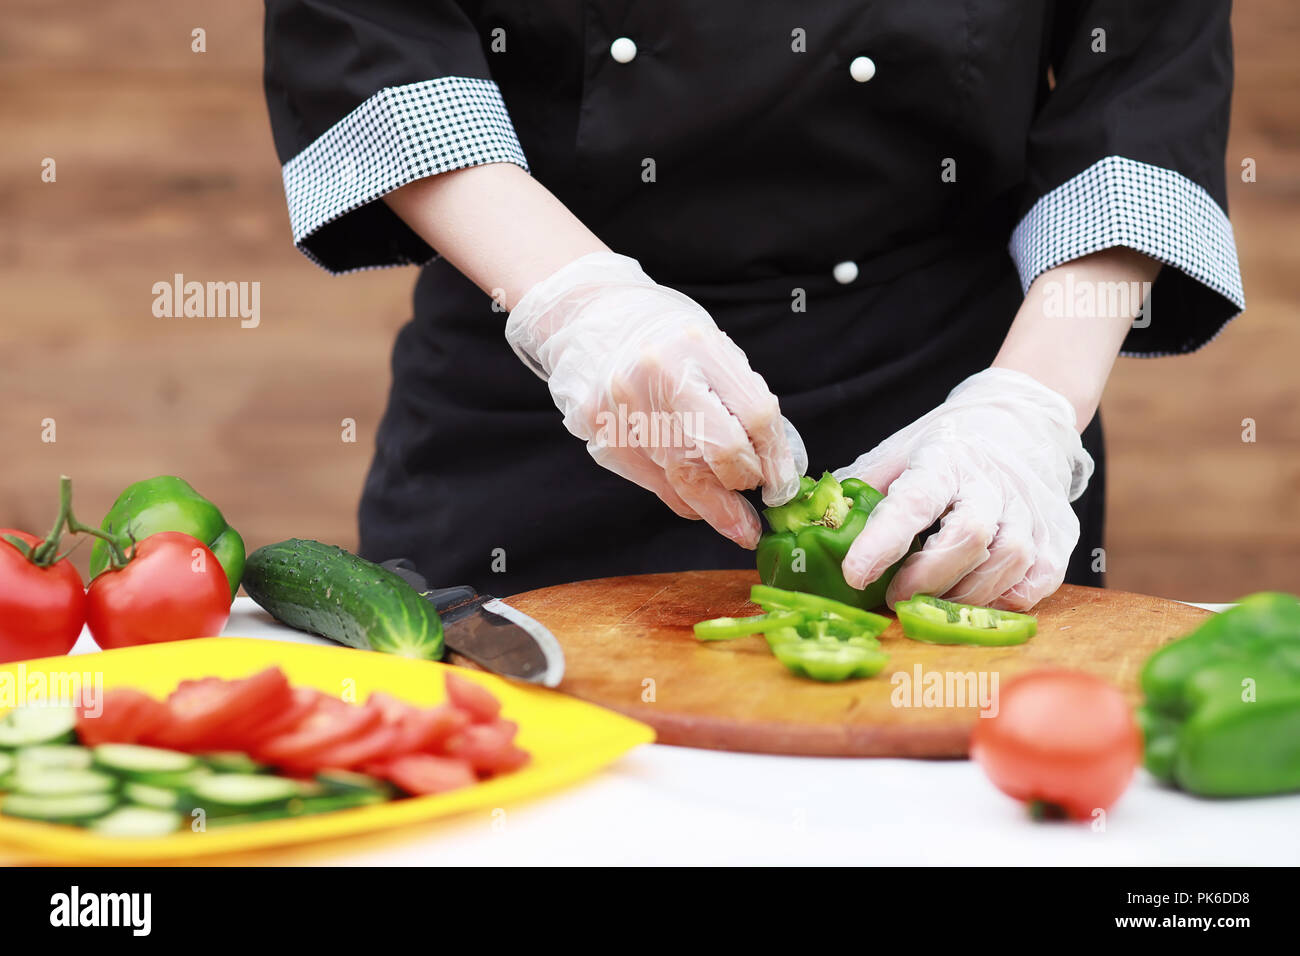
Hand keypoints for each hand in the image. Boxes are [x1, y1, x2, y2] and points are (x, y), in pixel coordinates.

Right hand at [505, 252, 806, 547]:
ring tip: (738, 524)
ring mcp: (624, 406)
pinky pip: (655, 483)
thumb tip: (776, 464)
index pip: (755, 415)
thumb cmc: (663, 336)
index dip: (775, 459)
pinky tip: (698, 503)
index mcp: (698, 345)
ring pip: (685, 479)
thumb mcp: (711, 347)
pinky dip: (683, 499)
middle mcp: (658, 374)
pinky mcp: (602, 434)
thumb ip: (741, 399)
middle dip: (745, 485)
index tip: (783, 484)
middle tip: (759, 504)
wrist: (590, 318)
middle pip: (720, 452)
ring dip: (717, 508)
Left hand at [834, 368, 1092, 609]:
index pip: (914, 501)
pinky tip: (977, 596)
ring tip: (932, 600)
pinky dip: (1006, 599)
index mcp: (947, 458)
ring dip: (963, 595)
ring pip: (1007, 563)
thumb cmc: (951, 444)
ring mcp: (1033, 508)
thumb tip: (817, 523)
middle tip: (895, 596)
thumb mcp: (901, 451)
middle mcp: (995, 481)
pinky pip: (1038, 581)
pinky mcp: (1060, 534)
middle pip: (969, 537)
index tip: (854, 574)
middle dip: (927, 578)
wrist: (1024, 421)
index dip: (882, 541)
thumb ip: (864, 488)